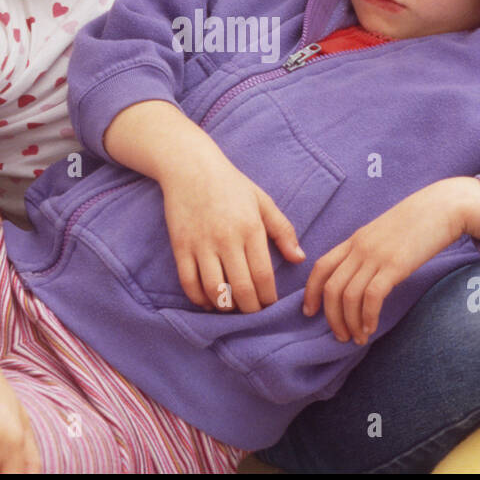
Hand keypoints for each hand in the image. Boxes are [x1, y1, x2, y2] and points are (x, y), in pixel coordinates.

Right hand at [159, 148, 305, 312]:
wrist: (190, 166)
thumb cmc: (231, 184)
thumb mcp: (262, 201)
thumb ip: (283, 230)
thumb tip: (299, 259)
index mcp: (251, 228)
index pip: (264, 276)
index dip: (269, 299)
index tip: (270, 305)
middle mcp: (226, 239)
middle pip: (242, 289)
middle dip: (250, 310)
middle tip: (253, 312)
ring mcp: (201, 244)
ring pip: (215, 290)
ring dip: (226, 307)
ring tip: (232, 307)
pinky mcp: (180, 246)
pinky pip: (189, 283)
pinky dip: (199, 299)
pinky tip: (209, 301)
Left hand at [302, 177, 479, 344]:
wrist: (443, 206)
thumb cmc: (417, 222)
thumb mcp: (384, 234)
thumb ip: (369, 252)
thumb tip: (363, 277)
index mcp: (355, 240)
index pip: (321, 267)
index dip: (311, 292)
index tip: (310, 312)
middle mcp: (360, 248)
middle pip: (331, 288)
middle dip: (331, 317)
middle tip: (340, 336)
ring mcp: (376, 256)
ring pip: (349, 296)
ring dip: (350, 323)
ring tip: (357, 338)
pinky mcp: (395, 265)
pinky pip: (372, 297)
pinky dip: (368, 317)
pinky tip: (371, 328)